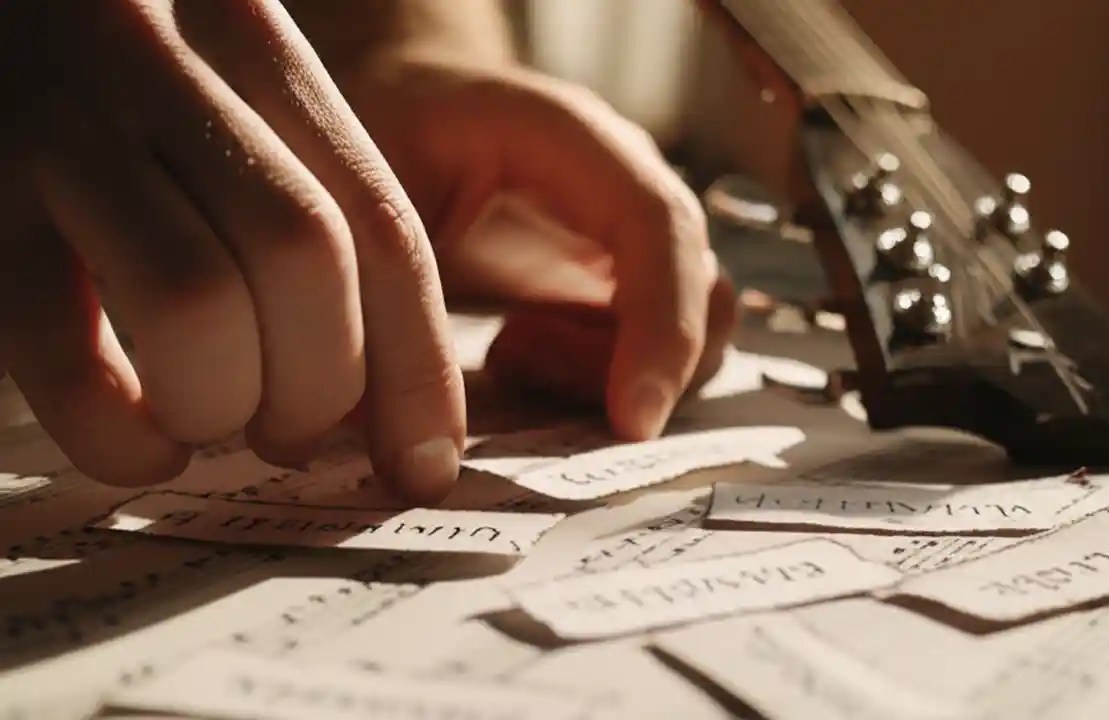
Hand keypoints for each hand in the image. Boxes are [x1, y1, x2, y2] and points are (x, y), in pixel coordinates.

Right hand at [0, 0, 464, 499]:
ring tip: (207, 420)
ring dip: (221, 403)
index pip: (381, 223)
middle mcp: (158, 59)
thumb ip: (304, 201)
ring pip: (193, 300)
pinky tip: (136, 445)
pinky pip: (58, 348)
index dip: (419, 368)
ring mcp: (51, 121)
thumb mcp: (222, 98)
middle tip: (290, 431)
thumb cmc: (107, 90)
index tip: (425, 461)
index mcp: (254, 39)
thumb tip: (387, 397)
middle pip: (302, 256)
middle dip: (318, 386)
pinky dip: (115, 432)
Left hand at [345, 61, 736, 438]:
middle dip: (635, 366)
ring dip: (615, 375)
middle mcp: (625, 184)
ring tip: (509, 353)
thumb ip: (391, 275)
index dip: (661, 329)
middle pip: (698, 291)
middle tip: (512, 359)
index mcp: (573, 138)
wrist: (401, 106)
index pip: (660, 227)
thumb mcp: (366, 187)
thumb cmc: (382, 130)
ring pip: (687, 332)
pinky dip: (602, 381)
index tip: (631, 420)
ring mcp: (628, 235)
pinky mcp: (615, 281)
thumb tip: (395, 400)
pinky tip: (517, 354)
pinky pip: (649, 349)